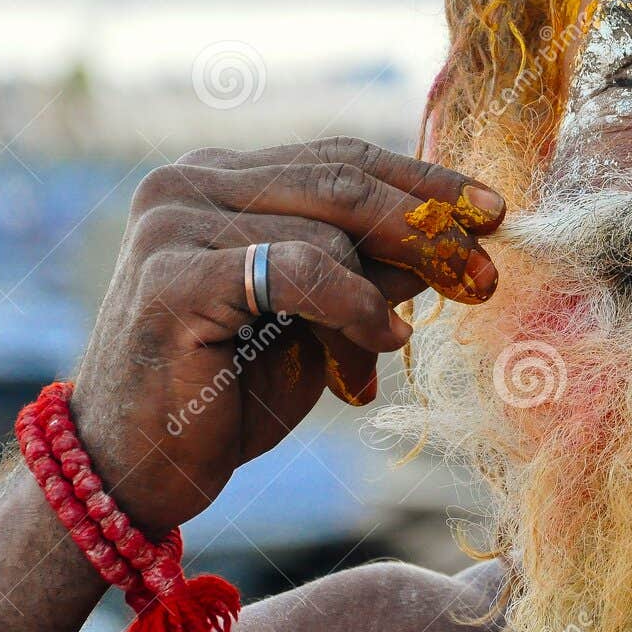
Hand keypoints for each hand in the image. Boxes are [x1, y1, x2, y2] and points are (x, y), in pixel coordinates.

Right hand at [67, 137, 505, 535]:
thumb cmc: (230, 395)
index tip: (494, 211)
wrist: (137, 473)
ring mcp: (173, 224)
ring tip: (387, 347)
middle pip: (343, 182)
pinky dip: (355, 307)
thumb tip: (457, 236)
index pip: (342, 158)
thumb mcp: (321, 321)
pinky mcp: (172, 277)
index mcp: (220, 178)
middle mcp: (188, 182)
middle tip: (486, 272)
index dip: (424, 182)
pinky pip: (300, 272)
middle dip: (427, 227)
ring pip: (327, 231)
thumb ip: (373, 270)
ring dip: (379, 297)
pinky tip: (383, 340)